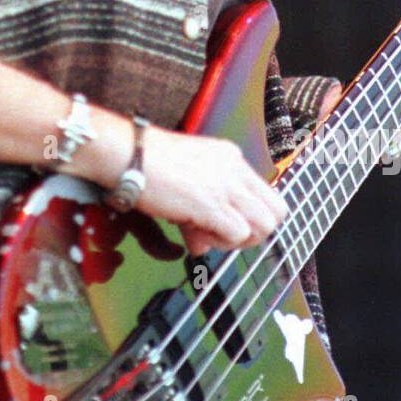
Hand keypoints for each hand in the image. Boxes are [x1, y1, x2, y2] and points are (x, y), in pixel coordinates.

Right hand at [138, 126, 287, 255]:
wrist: (126, 154)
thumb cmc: (145, 164)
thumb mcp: (186, 180)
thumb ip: (202, 208)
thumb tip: (203, 245)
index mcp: (230, 157)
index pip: (266, 195)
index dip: (248, 218)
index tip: (221, 224)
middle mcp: (234, 168)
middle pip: (275, 212)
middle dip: (251, 234)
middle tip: (220, 236)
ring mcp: (225, 184)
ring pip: (264, 226)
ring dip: (237, 241)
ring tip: (204, 234)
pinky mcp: (211, 202)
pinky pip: (237, 234)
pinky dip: (219, 243)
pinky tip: (193, 233)